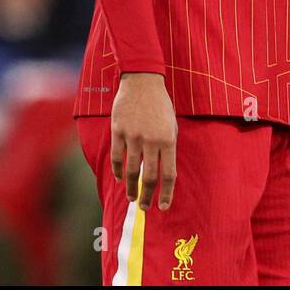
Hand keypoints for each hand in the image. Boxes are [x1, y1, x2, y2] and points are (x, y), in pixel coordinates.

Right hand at [110, 72, 177, 209]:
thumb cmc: (160, 104)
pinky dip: (117, 171)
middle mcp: (151, 140)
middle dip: (148, 196)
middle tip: (146, 208)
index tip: (164, 207)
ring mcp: (133, 136)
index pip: (168, 174)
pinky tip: (120, 179)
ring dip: (132, 188)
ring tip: (133, 198)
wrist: (142, 81)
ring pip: (131, 170)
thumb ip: (168, 147)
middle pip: (149, 177)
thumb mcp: (172, 125)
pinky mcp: (118, 131)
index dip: (166, 193)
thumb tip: (164, 170)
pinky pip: (116, 157)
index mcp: (168, 139)